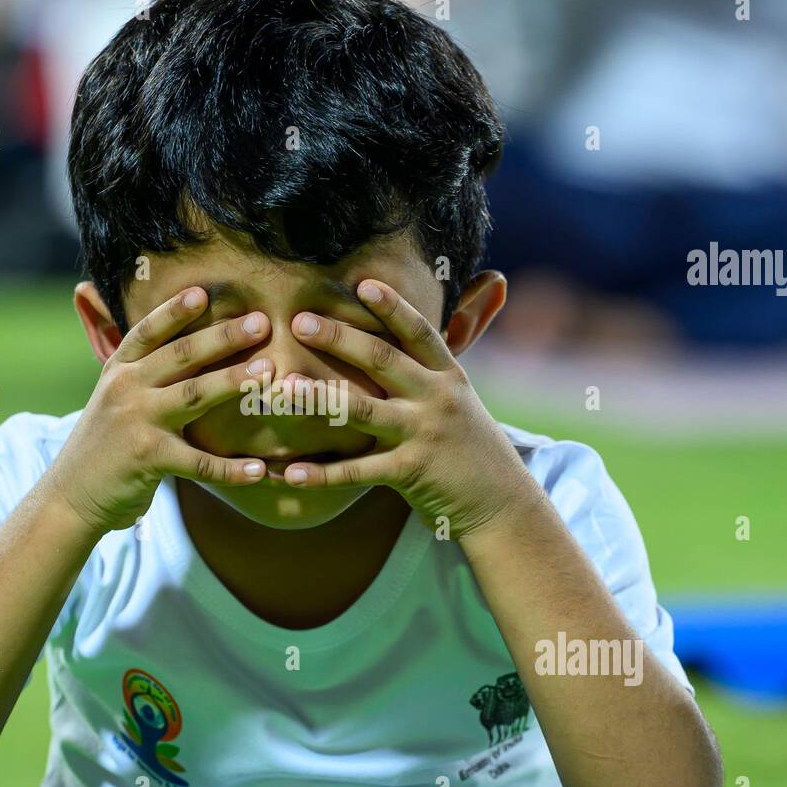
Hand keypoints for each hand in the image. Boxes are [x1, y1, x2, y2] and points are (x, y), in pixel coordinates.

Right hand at [45, 287, 271, 532]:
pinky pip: (199, 463)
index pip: (148, 331)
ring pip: (194, 396)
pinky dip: (231, 469)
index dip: (175, 310)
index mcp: (120, 370)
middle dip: (223, 336)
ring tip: (269, 372)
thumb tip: (186, 346)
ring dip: (234, 382)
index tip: (204, 291)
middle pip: (181, 355)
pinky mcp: (149, 459)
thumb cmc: (105, 445)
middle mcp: (126, 389)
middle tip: (261, 322)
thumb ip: (144, 373)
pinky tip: (259, 469)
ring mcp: (138, 422)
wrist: (71, 496)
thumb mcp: (114, 398)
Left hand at [280, 280, 528, 539]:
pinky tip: (291, 473)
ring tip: (285, 386)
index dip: (392, 307)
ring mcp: (423, 434)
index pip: (418, 332)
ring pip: (363, 411)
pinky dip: (323, 474)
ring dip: (320, 397)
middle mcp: (437, 399)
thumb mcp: (458, 403)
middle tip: (299, 321)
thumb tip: (399, 341)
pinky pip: (359, 471)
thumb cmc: (470, 449)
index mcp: (448, 377)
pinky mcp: (411, 472)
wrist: (501, 503)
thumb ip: (428, 375)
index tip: (363, 283)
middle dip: (339, 338)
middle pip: (382, 360)